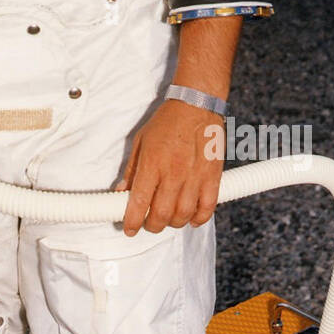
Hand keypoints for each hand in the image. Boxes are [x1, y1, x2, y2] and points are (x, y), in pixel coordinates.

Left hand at [114, 99, 223, 235]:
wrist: (196, 105)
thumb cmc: (167, 122)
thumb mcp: (140, 141)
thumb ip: (132, 170)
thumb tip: (121, 192)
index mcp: (152, 164)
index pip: (139, 202)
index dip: (131, 221)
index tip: (128, 228)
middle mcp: (174, 173)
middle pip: (161, 215)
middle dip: (151, 226)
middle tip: (148, 223)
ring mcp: (195, 177)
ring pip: (183, 215)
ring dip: (173, 223)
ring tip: (167, 218)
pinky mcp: (212, 177)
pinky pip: (207, 208)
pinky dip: (198, 219)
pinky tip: (190, 218)